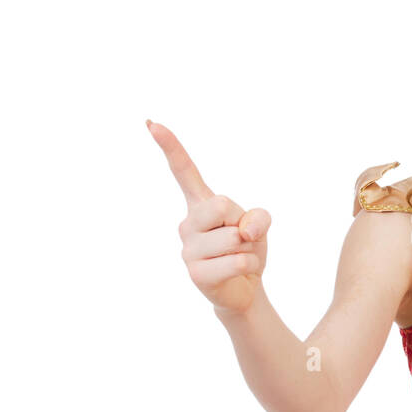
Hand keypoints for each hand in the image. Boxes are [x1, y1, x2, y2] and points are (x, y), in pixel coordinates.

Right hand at [147, 120, 270, 314]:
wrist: (244, 288)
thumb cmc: (246, 248)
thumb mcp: (259, 225)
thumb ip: (259, 217)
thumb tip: (244, 230)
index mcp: (200, 204)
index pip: (184, 172)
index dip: (170, 147)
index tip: (152, 123)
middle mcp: (187, 223)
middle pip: (222, 205)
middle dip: (241, 221)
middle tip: (239, 238)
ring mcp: (188, 249)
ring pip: (234, 237)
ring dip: (249, 248)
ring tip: (237, 256)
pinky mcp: (195, 273)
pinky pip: (237, 260)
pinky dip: (249, 265)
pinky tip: (238, 271)